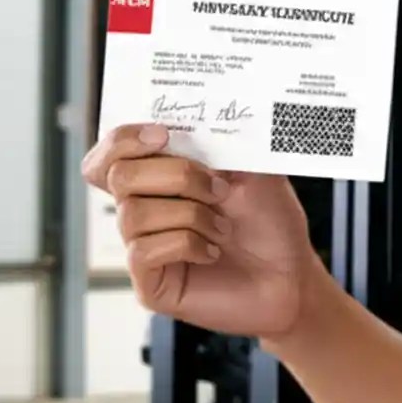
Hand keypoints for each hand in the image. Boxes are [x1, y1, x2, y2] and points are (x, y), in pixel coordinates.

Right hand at [82, 123, 322, 336]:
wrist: (292, 275)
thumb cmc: (271, 223)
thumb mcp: (253, 169)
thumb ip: (218, 142)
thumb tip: (190, 118)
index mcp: (160, 179)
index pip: (109, 155)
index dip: (123, 139)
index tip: (163, 134)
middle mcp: (143, 210)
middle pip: (118, 175)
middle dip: (176, 175)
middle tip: (220, 190)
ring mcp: (143, 248)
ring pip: (133, 212)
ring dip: (190, 214)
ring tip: (223, 228)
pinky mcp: (149, 284)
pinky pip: (144, 250)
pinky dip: (186, 244)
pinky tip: (212, 252)